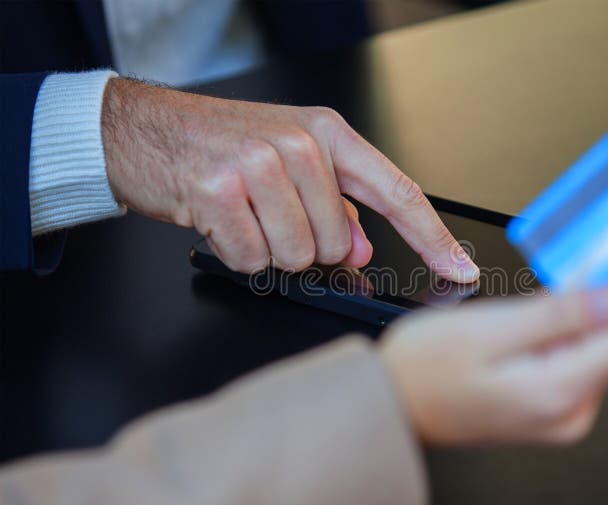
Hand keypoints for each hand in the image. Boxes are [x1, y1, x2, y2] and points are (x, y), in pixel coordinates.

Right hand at [100, 78, 478, 280]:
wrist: (145, 130)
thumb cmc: (220, 147)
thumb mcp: (289, 164)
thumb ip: (335, 206)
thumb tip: (362, 247)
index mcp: (327, 133)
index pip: (397, 192)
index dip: (433, 238)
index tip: (459, 268)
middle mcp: (300, 143)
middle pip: (337, 243)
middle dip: (305, 246)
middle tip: (270, 217)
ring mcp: (260, 164)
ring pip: (297, 256)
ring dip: (269, 250)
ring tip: (245, 216)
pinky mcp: (219, 189)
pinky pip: (252, 258)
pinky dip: (236, 253)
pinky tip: (221, 221)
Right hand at [379, 287, 607, 444]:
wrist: (395, 403)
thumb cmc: (427, 369)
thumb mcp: (491, 327)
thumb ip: (563, 314)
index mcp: (562, 392)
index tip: (595, 268)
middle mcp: (572, 411)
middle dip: (584, 304)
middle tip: (537, 292)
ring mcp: (562, 413)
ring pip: (592, 345)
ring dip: (564, 318)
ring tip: (515, 318)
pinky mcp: (551, 407)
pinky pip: (571, 359)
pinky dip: (553, 335)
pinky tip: (518, 332)